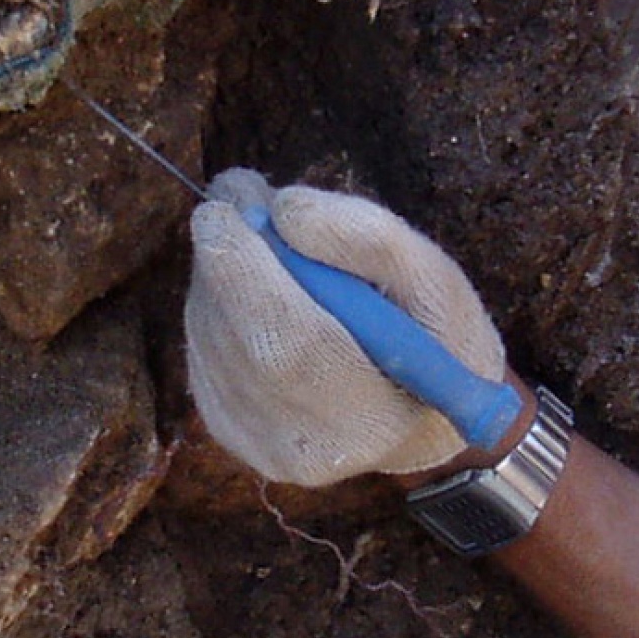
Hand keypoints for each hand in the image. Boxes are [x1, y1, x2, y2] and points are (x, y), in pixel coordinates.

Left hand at [184, 170, 507, 485]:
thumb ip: (370, 238)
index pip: (288, 346)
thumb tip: (283, 206)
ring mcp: (252, 441)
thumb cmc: (435, 341)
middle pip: (233, 339)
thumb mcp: (434, 282)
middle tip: (235, 191)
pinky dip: (221, 296)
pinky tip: (261, 284)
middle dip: (224, 256)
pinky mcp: (224, 425)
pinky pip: (202, 342)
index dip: (247, 274)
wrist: (418, 415)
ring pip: (210, 332)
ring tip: (272, 240)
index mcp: (367, 421)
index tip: (223, 208)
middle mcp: (298, 446)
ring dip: (225, 270)